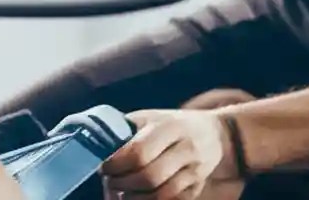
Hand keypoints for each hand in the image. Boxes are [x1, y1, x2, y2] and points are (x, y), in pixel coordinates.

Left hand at [102, 109, 237, 199]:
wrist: (214, 134)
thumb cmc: (171, 124)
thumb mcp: (150, 117)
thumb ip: (125, 129)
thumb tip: (95, 144)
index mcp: (169, 126)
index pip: (138, 152)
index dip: (116, 164)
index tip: (104, 166)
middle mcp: (185, 148)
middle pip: (148, 177)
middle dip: (121, 183)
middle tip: (110, 181)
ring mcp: (194, 171)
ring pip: (159, 195)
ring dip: (133, 198)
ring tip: (121, 191)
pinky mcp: (197, 188)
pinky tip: (137, 198)